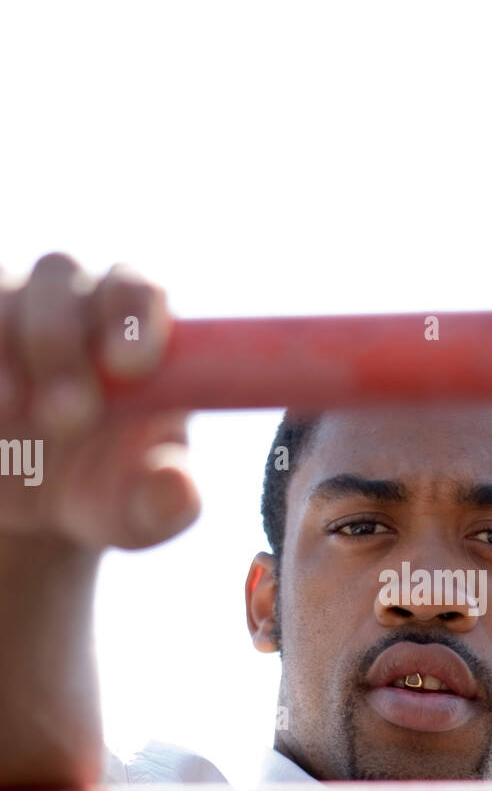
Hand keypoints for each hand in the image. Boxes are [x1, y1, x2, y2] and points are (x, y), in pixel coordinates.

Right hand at [0, 252, 198, 549]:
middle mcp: (70, 305)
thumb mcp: (137, 513)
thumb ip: (165, 502)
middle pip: (59, 277)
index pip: (137, 289)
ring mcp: (9, 313)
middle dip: (60, 343)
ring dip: (5, 347)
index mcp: (134, 333)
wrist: (36, 511)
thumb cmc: (106, 495)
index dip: (133, 314)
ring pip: (1, 296)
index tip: (130, 366)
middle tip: (68, 416)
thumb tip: (176, 484)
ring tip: (12, 408)